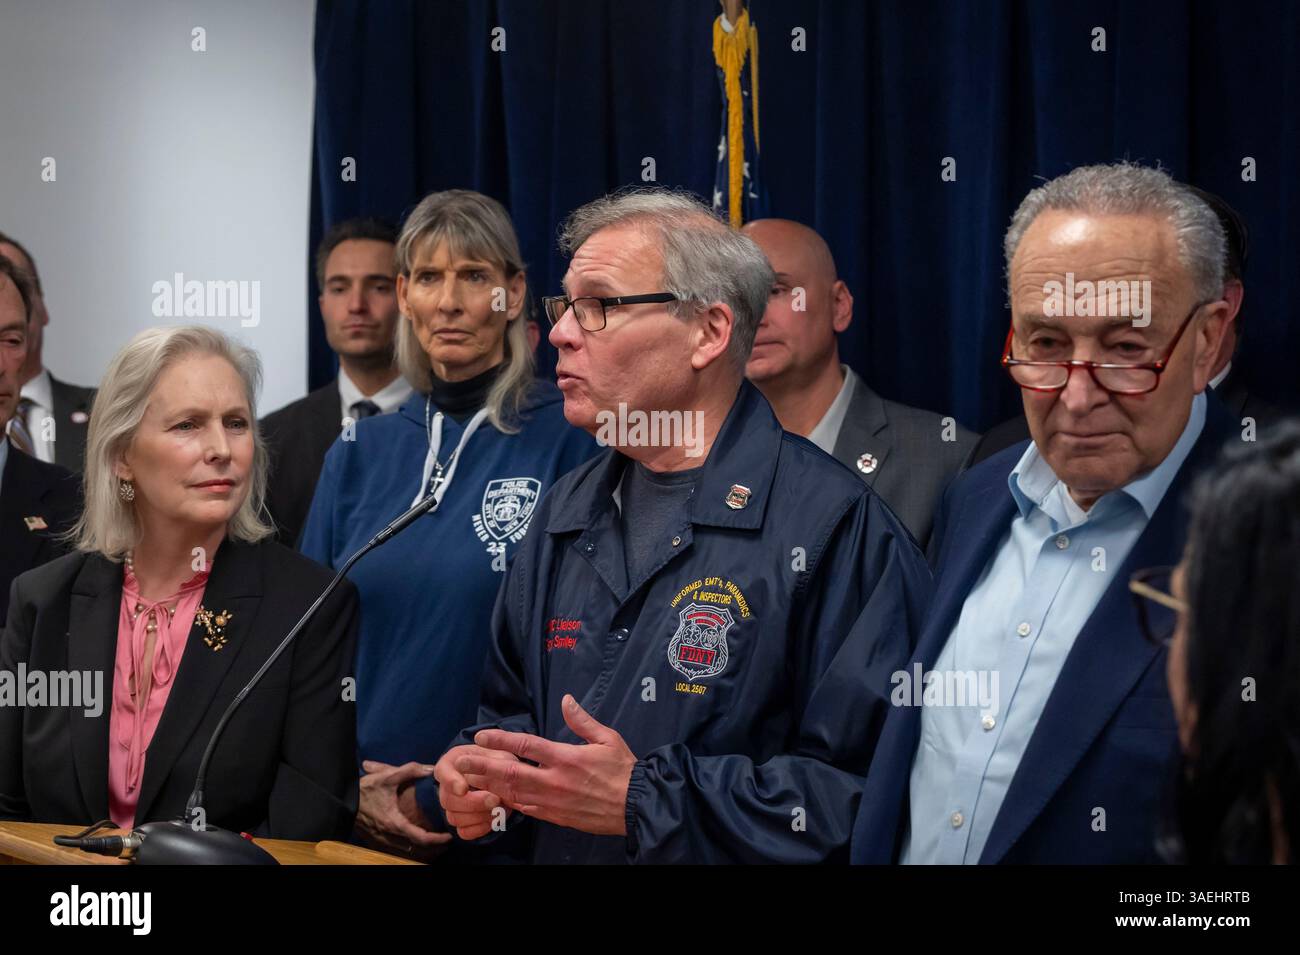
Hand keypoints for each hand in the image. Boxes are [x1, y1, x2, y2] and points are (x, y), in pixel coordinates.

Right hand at [357, 760, 451, 851]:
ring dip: (421, 850)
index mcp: (394, 823)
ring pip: (406, 852)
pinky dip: (408, 849)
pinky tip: (413, 842)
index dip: (437, 840)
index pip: (421, 838)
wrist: (340, 800)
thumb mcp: (387, 776)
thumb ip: (411, 770)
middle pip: (416, 849)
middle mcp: (388, 836)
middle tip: (445, 840)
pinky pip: (395, 850)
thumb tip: (432, 769)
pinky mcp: (374, 841)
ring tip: (434, 842)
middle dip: (432, 847)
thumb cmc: (364, 789)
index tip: (448, 836)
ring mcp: (380, 841)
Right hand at [434, 744, 518, 840]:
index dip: (450, 781)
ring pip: (454, 818)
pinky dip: (480, 829)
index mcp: (452, 763)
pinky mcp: (461, 822)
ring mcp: (452, 806)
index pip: (442, 772)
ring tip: (500, 808)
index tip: (463, 789)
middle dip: (473, 803)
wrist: (505, 776)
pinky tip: (494, 819)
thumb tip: (477, 764)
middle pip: (448, 800)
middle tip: (495, 800)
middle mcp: (447, 786)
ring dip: (479, 816)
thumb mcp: (499, 755)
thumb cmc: (498, 761)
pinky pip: (464, 832)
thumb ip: (490, 761)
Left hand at [456, 694, 636, 836]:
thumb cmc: (623, 769)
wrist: (636, 806)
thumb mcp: (607, 738)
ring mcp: (553, 801)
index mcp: (566, 757)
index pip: (526, 744)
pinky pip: (527, 809)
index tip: (481, 735)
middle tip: (461, 762)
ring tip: (469, 781)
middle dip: (483, 766)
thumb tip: (566, 700)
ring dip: (490, 786)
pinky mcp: (556, 817)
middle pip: (510, 772)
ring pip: (513, 793)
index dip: (501, 739)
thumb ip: (582, 720)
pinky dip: (510, 802)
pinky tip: (498, 797)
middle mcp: (554, 780)